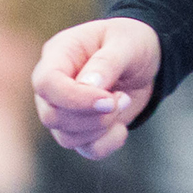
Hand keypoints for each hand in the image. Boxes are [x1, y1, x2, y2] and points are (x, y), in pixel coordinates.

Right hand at [33, 17, 160, 160]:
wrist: (145, 61)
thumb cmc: (131, 42)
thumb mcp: (126, 42)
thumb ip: (106, 63)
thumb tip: (87, 86)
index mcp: (58, 55)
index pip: (47, 84)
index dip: (74, 98)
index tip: (108, 100)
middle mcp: (53, 85)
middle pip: (51, 116)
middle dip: (92, 117)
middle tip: (122, 98)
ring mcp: (63, 110)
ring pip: (67, 138)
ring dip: (102, 128)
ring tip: (124, 101)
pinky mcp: (80, 130)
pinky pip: (86, 149)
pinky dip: (108, 143)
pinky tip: (121, 125)